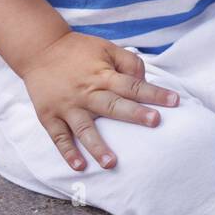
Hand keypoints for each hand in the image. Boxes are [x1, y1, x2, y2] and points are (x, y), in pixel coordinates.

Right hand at [19, 31, 180, 170]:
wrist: (39, 49)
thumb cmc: (78, 51)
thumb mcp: (106, 48)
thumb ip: (129, 63)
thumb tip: (145, 82)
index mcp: (102, 75)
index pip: (132, 85)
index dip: (154, 93)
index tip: (174, 101)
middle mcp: (86, 92)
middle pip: (112, 105)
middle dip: (133, 114)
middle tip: (154, 122)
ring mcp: (67, 106)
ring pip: (84, 128)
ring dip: (97, 146)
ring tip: (111, 163)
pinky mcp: (49, 116)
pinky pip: (59, 137)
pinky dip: (67, 152)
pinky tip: (79, 167)